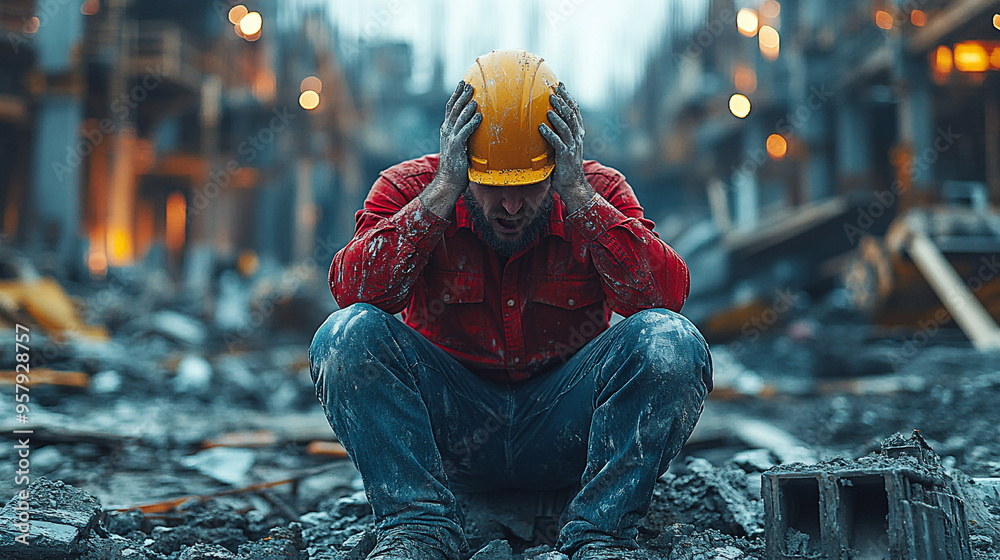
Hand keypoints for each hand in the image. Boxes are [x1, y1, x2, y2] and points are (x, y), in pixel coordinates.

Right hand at [420, 81, 481, 217]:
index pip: (450, 108)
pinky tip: (479, 116)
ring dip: (467, 107)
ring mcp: (450, 138)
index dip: (456, 95)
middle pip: (454, 109)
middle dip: (461, 96)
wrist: (448, 180)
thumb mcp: (460, 146)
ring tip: (475, 98)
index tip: (462, 83)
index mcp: (447, 129)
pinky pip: (465, 132)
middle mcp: (447, 131)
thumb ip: (465, 135)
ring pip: (459, 118)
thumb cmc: (457, 165)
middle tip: (469, 84)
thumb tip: (477, 127)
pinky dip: (472, 123)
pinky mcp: (456, 147)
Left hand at [538, 83, 595, 213]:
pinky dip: (550, 133)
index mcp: (577, 134)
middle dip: (564, 101)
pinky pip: (557, 142)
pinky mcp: (565, 156)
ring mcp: (572, 146)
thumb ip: (558, 136)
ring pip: (566, 126)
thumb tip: (544, 124)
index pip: (575, 111)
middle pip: (572, 115)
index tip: (561, 86)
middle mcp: (577, 138)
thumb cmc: (565, 167)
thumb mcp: (564, 148)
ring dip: (558, 115)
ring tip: (549, 105)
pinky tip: (541, 127)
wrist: (573, 185)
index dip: (569, 98)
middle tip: (554, 90)